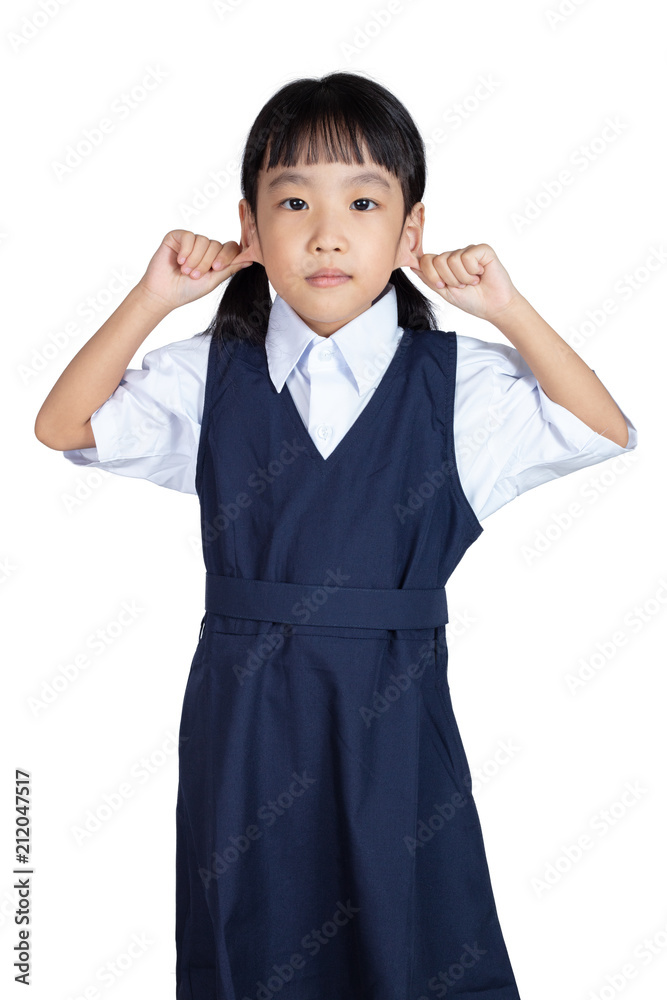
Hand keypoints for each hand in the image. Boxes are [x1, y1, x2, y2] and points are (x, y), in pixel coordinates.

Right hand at [137, 230, 256, 311]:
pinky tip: (179, 261)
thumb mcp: (213, 281)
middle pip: (217, 244)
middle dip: (206, 263)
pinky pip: (189, 236)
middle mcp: (205, 247)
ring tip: (185, 271)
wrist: (164, 293)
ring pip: (203, 240)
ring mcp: (191, 241)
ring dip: (195, 259)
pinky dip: (185, 251)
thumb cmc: (187, 290)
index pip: (230, 248)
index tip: (216, 268)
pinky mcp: (177, 236)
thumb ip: (229, 269)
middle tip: (193, 276)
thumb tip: (250, 260)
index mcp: (216, 257)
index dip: (226, 256)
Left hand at [409, 243, 521, 320]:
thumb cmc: (472, 300)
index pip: (426, 259)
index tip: (443, 286)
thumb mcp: (444, 292)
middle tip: (462, 285)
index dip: (432, 275)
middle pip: (437, 260)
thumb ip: (428, 278)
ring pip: (452, 260)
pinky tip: (481, 274)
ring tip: (473, 281)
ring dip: (462, 278)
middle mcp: (455, 255)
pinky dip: (472, 271)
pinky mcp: (482, 249)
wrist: (493, 307)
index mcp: (445, 265)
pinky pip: (467, 257)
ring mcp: (468, 251)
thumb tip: (411, 265)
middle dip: (449, 279)